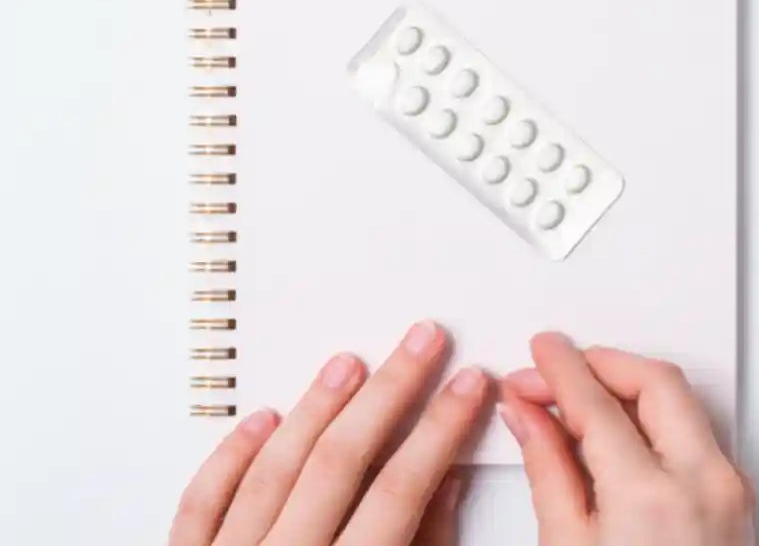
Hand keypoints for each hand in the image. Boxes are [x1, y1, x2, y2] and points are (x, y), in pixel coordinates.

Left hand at [171, 321, 489, 545]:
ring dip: (316, 409)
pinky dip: (230, 458)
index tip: (468, 386)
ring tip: (349, 363)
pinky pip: (202, 504)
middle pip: (339, 462)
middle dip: (390, 393)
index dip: (440, 430)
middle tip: (422, 343)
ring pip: (273, 470)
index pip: (401, 490)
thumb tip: (447, 482)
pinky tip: (263, 419)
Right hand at [501, 333, 753, 545]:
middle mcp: (704, 482)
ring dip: (630, 387)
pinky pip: (695, 433)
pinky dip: (655, 417)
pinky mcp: (738, 498)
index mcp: (652, 496)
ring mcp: (730, 488)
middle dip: (602, 362)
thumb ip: (550, 470)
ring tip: (580, 401)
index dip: (560, 368)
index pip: (598, 401)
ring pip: (681, 401)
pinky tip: (618, 430)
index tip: (539, 351)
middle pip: (655, 381)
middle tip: (556, 368)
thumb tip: (528, 415)